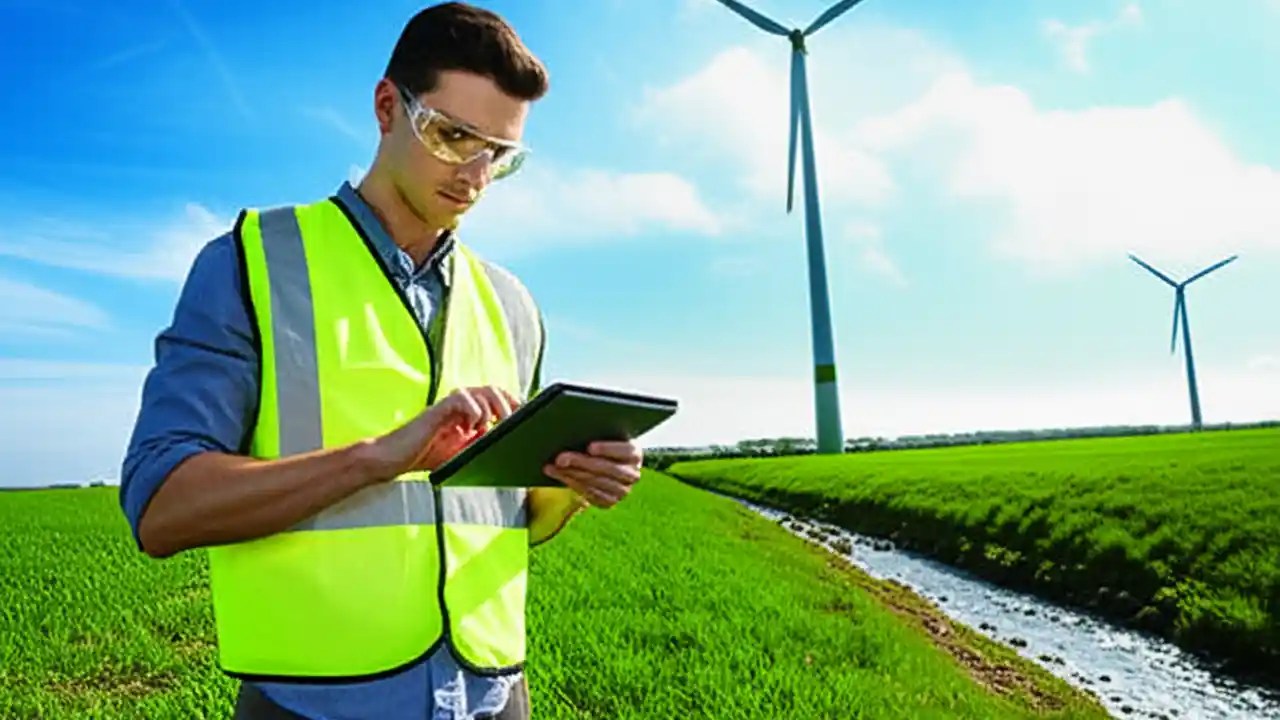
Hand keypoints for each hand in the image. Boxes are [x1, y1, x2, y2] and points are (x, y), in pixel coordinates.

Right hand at [364, 386, 520, 479]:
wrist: (397, 458)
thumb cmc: (428, 456)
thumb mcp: (465, 453)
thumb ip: (483, 444)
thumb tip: (510, 444)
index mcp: (471, 412)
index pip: (499, 398)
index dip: (515, 404)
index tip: (529, 417)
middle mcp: (463, 404)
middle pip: (494, 390)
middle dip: (510, 403)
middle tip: (516, 422)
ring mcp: (450, 405)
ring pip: (482, 391)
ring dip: (496, 406)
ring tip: (500, 423)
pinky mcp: (438, 408)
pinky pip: (462, 398)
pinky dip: (474, 409)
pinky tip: (475, 425)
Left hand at [542, 440, 642, 508]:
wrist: (604, 464)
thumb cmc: (602, 443)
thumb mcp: (603, 436)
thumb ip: (595, 433)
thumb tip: (572, 430)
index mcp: (635, 453)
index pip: (626, 451)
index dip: (608, 449)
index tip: (590, 447)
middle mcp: (633, 473)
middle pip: (608, 469)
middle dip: (582, 463)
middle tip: (561, 458)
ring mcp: (623, 490)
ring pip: (597, 483)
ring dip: (573, 474)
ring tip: (555, 466)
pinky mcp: (610, 501)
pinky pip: (591, 495)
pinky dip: (573, 484)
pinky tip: (560, 475)